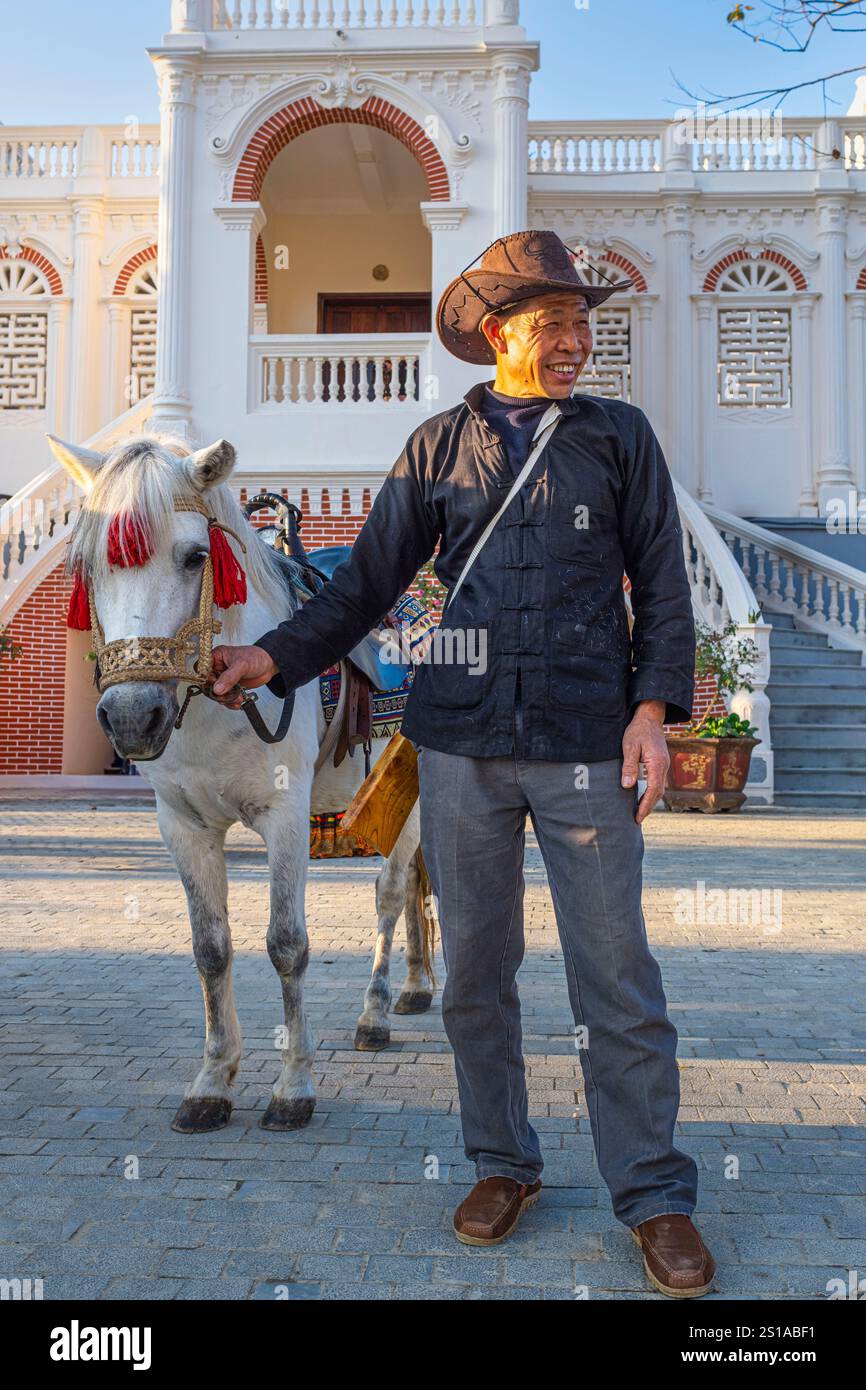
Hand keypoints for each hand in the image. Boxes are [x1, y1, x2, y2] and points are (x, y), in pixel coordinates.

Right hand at [209, 645, 277, 708]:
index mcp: (216, 657)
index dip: (206, 680)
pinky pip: (225, 697)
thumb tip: (217, 689)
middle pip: (208, 685)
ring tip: (238, 699)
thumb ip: (229, 677)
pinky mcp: (230, 687)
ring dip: (226, 699)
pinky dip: (231, 702)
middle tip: (227, 697)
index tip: (215, 687)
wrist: (270, 664)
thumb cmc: (256, 657)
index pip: (202, 669)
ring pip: (217, 693)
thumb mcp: (242, 665)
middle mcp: (217, 668)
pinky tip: (238, 702)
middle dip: (218, 693)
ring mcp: (224, 678)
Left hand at [621, 700, 668, 824]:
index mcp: (657, 763)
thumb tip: (627, 786)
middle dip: (648, 807)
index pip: (653, 790)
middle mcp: (664, 766)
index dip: (645, 805)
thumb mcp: (629, 746)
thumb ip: (629, 766)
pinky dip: (652, 792)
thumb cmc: (638, 730)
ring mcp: (664, 765)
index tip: (638, 816)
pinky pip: (658, 782)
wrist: (650, 717)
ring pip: (659, 788)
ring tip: (639, 812)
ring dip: (650, 801)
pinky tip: (643, 797)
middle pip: (658, 792)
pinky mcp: (661, 763)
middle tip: (637, 819)